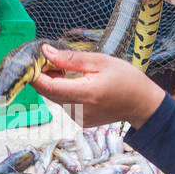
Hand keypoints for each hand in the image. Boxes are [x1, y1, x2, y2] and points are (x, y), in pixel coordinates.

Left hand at [32, 45, 164, 128]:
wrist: (142, 104)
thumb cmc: (126, 79)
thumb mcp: (100, 61)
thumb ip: (70, 59)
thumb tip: (46, 52)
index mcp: (85, 94)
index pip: (47, 87)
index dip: (34, 74)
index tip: (32, 59)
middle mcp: (78, 110)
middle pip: (49, 92)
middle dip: (44, 75)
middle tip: (51, 57)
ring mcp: (78, 118)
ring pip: (56, 97)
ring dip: (55, 83)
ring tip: (69, 69)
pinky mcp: (80, 121)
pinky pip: (65, 103)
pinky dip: (65, 91)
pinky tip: (77, 82)